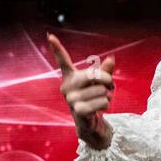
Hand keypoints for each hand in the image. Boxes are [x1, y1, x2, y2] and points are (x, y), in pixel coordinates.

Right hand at [48, 33, 115, 148]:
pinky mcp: (78, 110)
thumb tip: (111, 59)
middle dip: (108, 81)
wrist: (90, 124)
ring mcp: (71, 99)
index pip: (63, 61)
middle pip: (95, 75)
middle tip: (107, 89)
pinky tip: (99, 109)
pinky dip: (106, 105)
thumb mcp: (102, 84)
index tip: (50, 36)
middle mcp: (67, 86)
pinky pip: (102, 102)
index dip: (57, 48)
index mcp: (71, 77)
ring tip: (100, 101)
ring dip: (108, 96)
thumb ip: (105, 71)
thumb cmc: (95, 100)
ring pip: (102, 90)